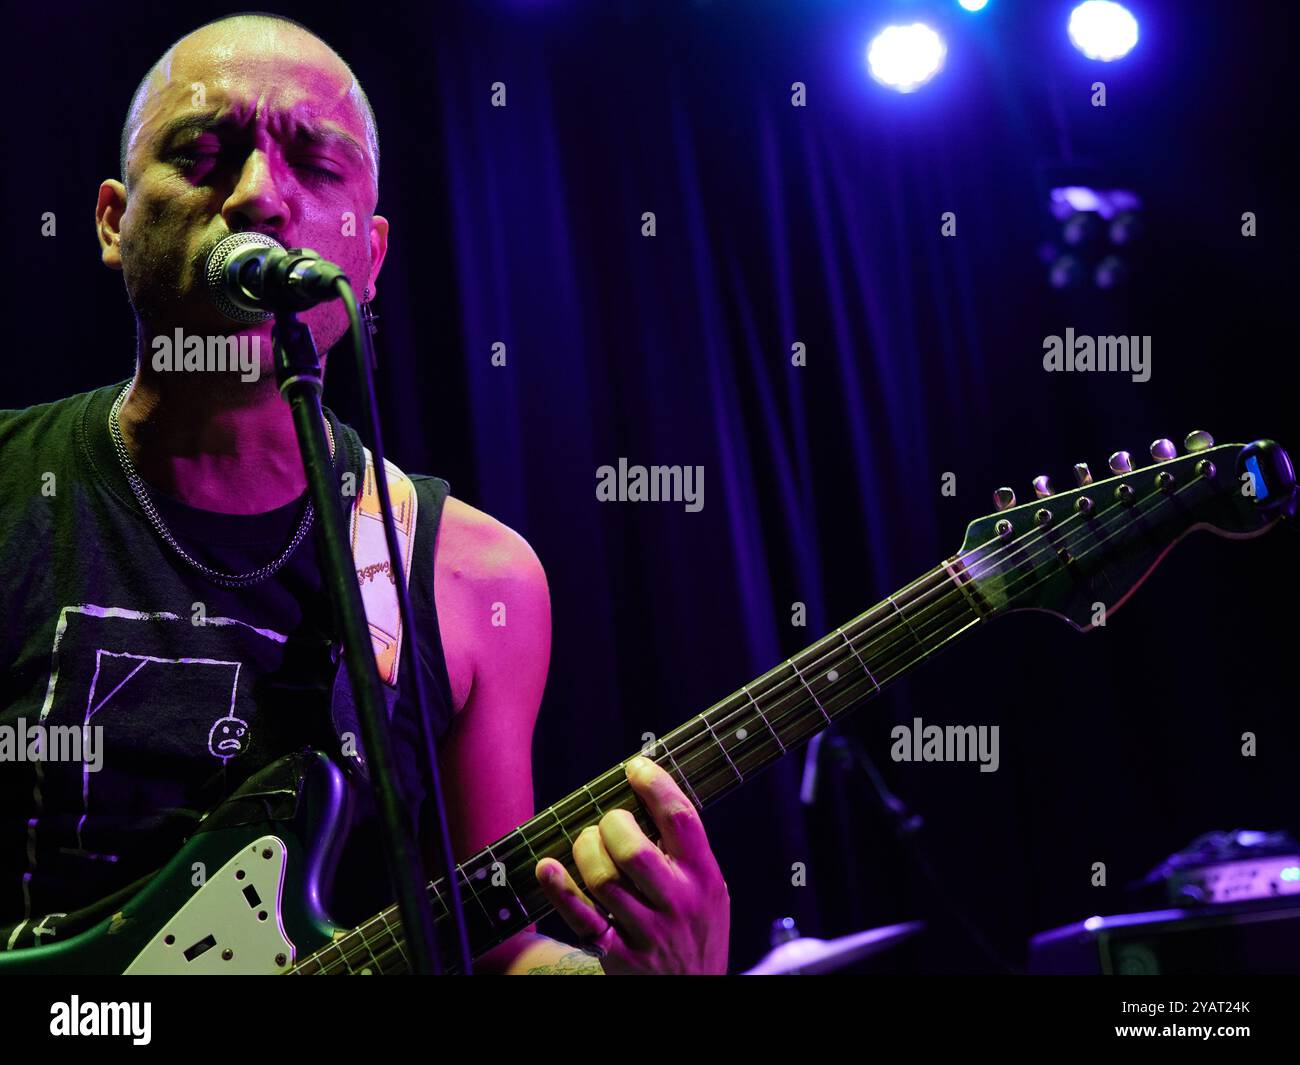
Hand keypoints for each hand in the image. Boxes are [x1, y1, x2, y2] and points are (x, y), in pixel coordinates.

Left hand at [535, 755, 729, 973]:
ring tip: (588, 843)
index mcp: (705, 878)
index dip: (655, 785)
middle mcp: (678, 904)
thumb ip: (686, 853)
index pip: (681, 818)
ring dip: (586, 849)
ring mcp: (647, 932)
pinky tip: (547, 867)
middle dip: (612, 823)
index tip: (636, 766)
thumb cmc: (698, 930)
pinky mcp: (618, 956)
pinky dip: (560, 891)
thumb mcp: (710, 891)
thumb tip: (644, 800)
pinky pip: (582, 919)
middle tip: (609, 821)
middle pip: (634, 850)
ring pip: (603, 879)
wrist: (695, 994)